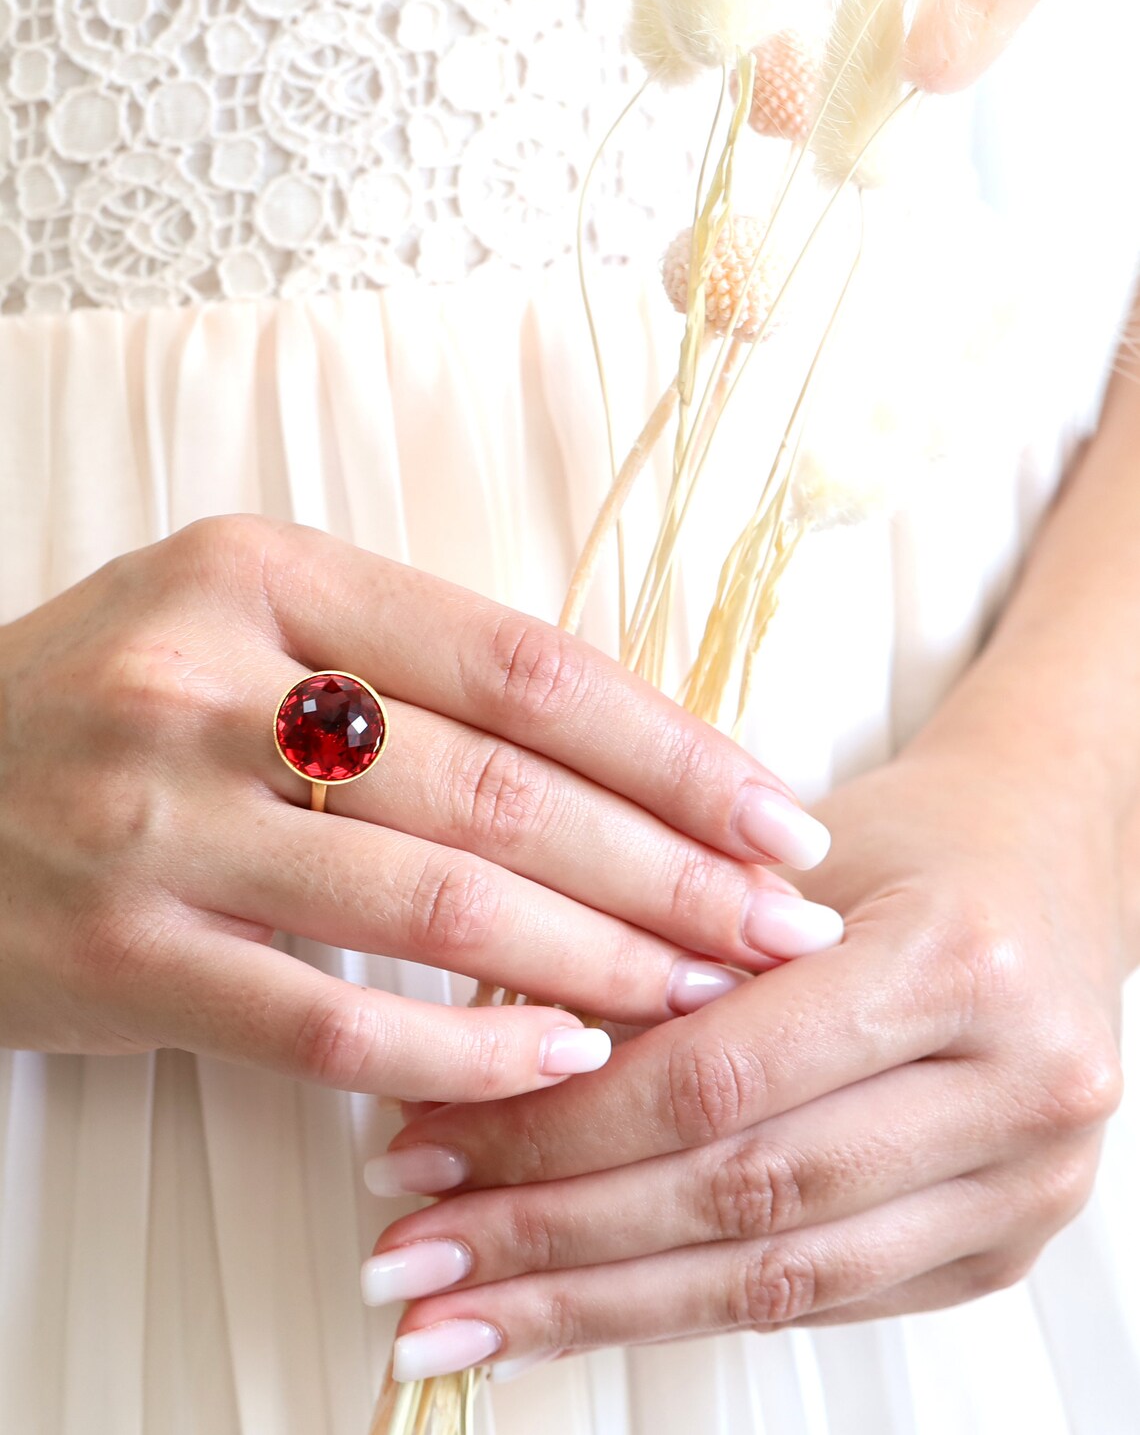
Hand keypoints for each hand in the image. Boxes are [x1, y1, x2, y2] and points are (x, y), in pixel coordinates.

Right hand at [0, 514, 835, 1101]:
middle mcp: (205, 681)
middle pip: (500, 787)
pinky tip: (562, 1063)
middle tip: (780, 924)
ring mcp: (155, 821)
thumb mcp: (241, 626)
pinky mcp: (121, 957)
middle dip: (669, 869)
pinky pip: (332, 1023)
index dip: (671, 745)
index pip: (521, 662)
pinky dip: (467, 1053)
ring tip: (704, 993)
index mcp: (262, 572)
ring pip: (436, 905)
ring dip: (598, 962)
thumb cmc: (113, 705)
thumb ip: (407, 667)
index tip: (776, 813)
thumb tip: (627, 759)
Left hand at [365, 731, 1124, 1377]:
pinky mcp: (1004, 1242)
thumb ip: (660, 951)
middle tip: (410, 1262)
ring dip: (599, 1307)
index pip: (715, 1077)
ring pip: (775, 1278)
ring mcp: (1025, 1183)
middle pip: (736, 1194)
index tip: (421, 1151)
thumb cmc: (909, 839)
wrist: (1048, 861)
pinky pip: (821, 1300)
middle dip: (551, 1238)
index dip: (554, 1130)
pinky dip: (684, 1309)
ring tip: (462, 1320)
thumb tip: (481, 1063)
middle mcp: (1014, 1085)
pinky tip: (581, 1311)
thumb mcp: (784, 854)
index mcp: (953, 959)